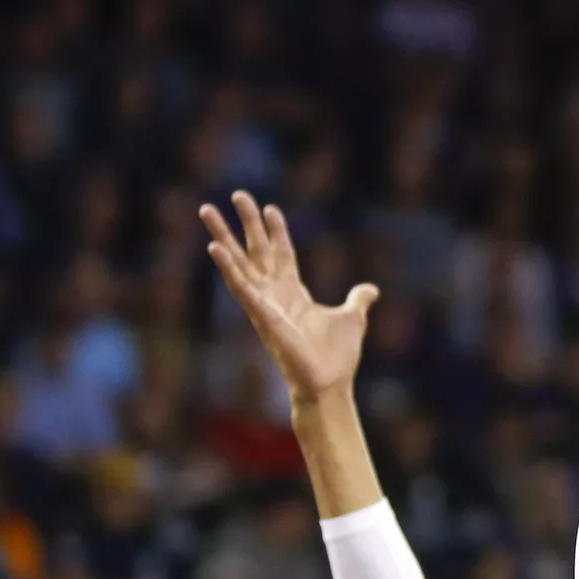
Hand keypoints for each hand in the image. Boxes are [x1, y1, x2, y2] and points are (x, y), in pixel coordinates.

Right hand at [202, 192, 378, 403]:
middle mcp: (274, 294)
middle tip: (237, 193)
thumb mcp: (353, 318)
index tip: (270, 207)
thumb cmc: (337, 357)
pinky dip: (228, 267)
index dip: (276, 231)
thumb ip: (358, 300)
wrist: (329, 384)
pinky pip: (240, 287)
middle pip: (256, 250)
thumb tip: (370, 290)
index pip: (282, 253)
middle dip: (246, 223)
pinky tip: (214, 248)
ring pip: (239, 262)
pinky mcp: (260, 315)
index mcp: (294, 292)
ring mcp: (264, 303)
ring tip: (207, 210)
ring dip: (223, 236)